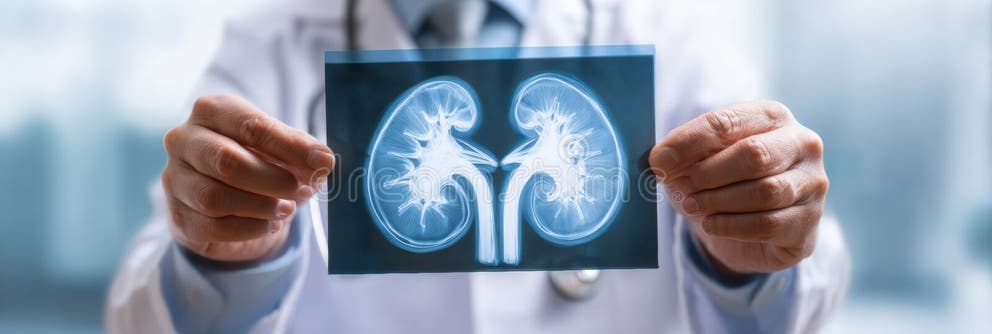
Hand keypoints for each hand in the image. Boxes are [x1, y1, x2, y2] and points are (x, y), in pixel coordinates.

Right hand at [162, 94, 334, 262]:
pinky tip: (270, 224)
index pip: (251, 125)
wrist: (229, 202)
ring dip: (261, 207)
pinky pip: (213, 226)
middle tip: (301, 189)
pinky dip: (250, 228)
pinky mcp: (178, 216)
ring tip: (287, 209)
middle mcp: (184, 140)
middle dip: (272, 180)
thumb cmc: (257, 163)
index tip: (323, 160)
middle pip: (226, 161)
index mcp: (211, 111)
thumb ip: (301, 152)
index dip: (290, 145)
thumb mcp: (282, 150)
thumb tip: (323, 161)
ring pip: (215, 198)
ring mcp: (174, 179)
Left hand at [650, 100, 827, 274]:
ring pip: (765, 191)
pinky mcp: (808, 220)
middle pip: (753, 154)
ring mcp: (812, 182)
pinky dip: (732, 225)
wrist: (751, 230)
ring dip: (719, 201)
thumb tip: (661, 161)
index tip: (660, 162)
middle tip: (682, 187)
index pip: (727, 121)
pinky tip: (711, 225)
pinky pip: (768, 223)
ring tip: (692, 206)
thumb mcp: (699, 162)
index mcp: (771, 116)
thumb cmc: (724, 182)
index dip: (689, 142)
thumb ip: (682, 155)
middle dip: (709, 173)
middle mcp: (801, 143)